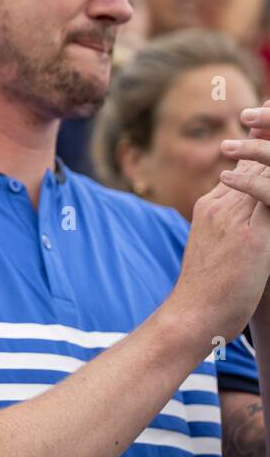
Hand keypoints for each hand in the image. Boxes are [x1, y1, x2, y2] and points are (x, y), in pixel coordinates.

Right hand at [173, 100, 269, 341]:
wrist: (193, 313)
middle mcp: (220, 203)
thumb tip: (246, 217)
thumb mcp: (221, 249)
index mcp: (213, 206)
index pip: (245, 165)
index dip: (262, 143)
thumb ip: (231, 227)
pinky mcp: (250, 232)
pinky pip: (269, 193)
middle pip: (255, 159)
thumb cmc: (209, 290)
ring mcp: (233, 215)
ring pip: (263, 170)